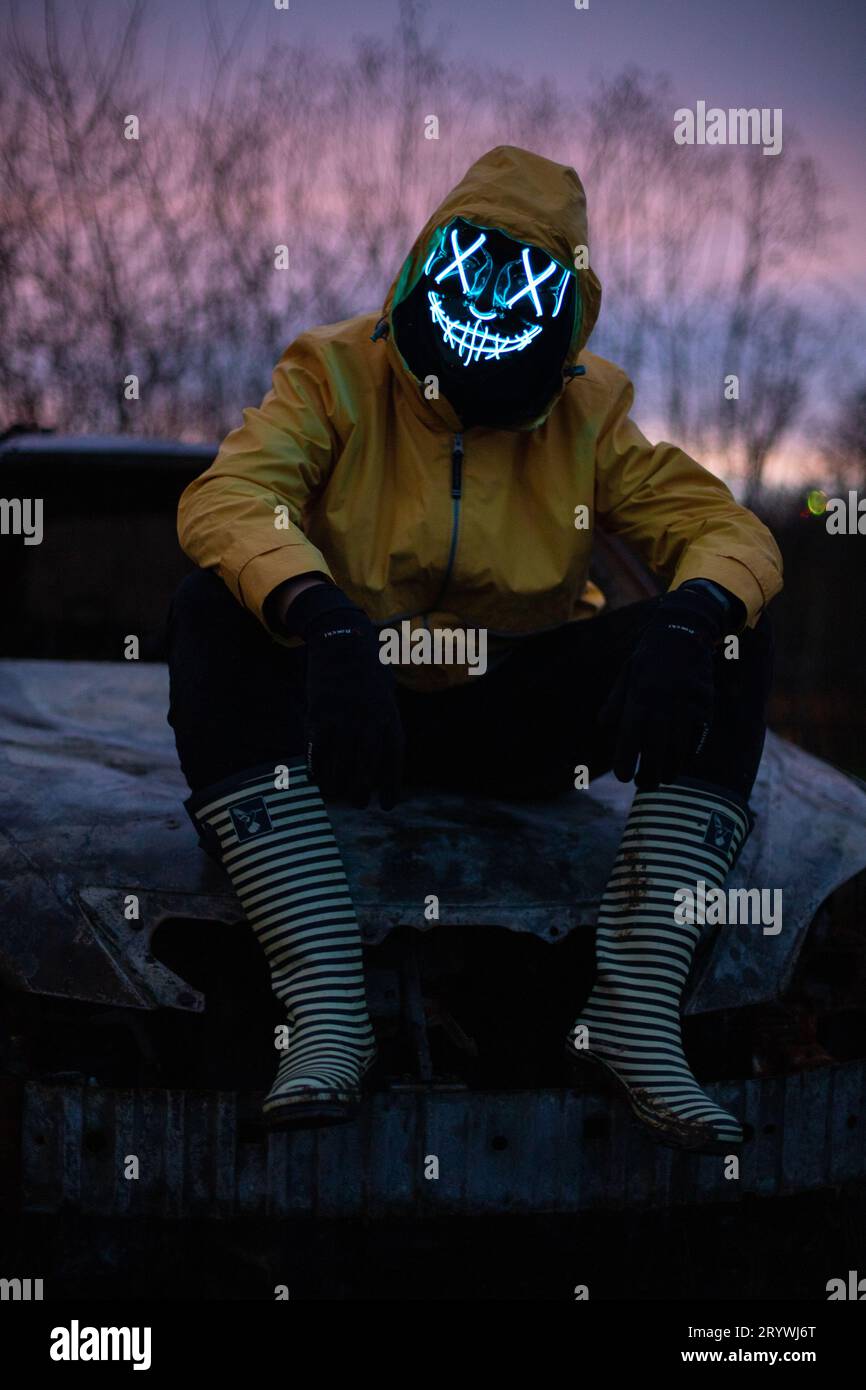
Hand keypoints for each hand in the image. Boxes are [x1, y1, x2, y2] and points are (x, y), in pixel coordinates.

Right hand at [303, 606, 404, 809]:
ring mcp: (343, 717)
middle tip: (359, 803)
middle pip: (366, 768)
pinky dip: (316, 768)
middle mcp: (368, 720)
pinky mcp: (320, 713)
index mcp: (389, 716)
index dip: (392, 786)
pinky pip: (318, 750)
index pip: (393, 760)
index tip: (389, 805)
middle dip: (362, 791)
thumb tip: (381, 759)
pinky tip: (316, 778)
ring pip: (340, 764)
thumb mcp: (385, 695)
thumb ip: (385, 724)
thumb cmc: (366, 670)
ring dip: (338, 785)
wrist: (341, 639)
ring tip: (337, 794)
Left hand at [599, 586, 723, 789]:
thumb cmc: (650, 656)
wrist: (685, 630)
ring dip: (672, 768)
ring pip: (679, 747)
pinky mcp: (704, 703)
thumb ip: (616, 702)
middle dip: (650, 773)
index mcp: (639, 696)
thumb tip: (604, 727)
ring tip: (664, 779)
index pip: (630, 738)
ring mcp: (686, 703)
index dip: (626, 761)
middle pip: (656, 750)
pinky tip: (682, 761)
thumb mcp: (627, 674)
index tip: (624, 776)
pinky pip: (697, 735)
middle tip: (644, 785)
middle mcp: (663, 702)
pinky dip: (689, 752)